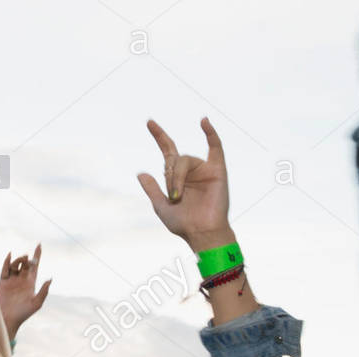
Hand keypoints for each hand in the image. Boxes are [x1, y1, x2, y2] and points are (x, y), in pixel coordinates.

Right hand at [0, 245, 50, 337]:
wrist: (7, 320)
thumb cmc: (23, 314)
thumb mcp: (36, 303)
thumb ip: (43, 291)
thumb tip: (50, 279)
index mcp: (31, 284)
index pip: (35, 266)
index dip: (37, 255)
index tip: (39, 245)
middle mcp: (21, 280)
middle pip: (25, 264)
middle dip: (27, 259)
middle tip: (28, 259)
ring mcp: (12, 281)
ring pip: (15, 265)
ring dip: (18, 260)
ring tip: (21, 259)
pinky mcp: (2, 282)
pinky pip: (5, 269)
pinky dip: (7, 262)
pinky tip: (9, 256)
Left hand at [136, 118, 231, 251]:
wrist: (201, 233)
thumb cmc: (183, 223)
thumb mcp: (161, 206)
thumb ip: (152, 189)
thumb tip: (140, 173)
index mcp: (177, 177)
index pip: (168, 151)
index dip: (159, 136)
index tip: (149, 122)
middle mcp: (191, 170)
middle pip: (173, 159)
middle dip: (169, 176)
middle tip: (173, 196)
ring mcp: (204, 169)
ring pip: (185, 159)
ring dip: (177, 177)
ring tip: (178, 195)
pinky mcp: (217, 170)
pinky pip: (215, 147)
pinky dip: (211, 133)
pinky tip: (204, 121)